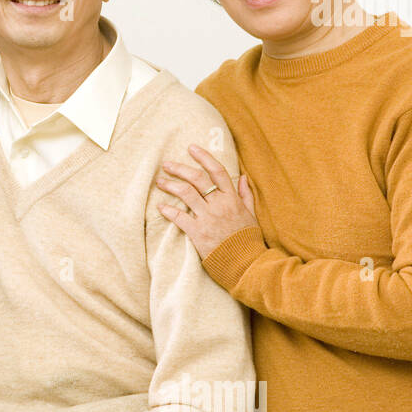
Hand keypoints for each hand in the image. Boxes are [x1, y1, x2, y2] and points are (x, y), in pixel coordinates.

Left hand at [156, 144, 258, 260]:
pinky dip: (168, 210)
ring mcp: (208, 218)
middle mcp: (219, 205)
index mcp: (232, 198)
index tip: (191, 148)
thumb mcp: (251, 214)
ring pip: (185, 194)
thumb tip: (242, 177)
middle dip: (180, 169)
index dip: (203, 157)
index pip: (217, 171)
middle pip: (197, 179)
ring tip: (160, 182)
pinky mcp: (197, 233)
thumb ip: (245, 195)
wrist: (246, 264)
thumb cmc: (248, 240)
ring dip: (170, 185)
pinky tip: (160, 206)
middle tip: (167, 165)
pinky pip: (179, 217)